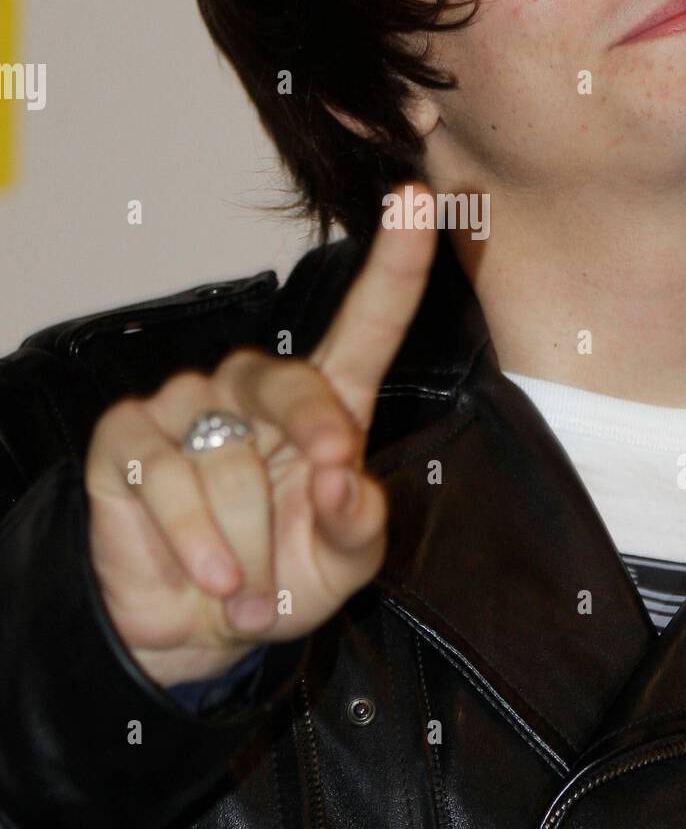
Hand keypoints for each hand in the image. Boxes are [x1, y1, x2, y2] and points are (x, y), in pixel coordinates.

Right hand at [83, 183, 437, 688]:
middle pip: (292, 384)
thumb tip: (343, 476)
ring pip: (227, 458)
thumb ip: (357, 522)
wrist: (192, 628)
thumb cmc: (280, 577)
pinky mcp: (128, 433)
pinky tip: (210, 575)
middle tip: (325, 487)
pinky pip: (166, 478)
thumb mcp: (340, 565)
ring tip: (248, 587)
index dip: (394, 265)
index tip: (415, 200)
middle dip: (313, 438)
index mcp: (326, 405)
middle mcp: (255, 388)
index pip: (365, 324)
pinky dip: (195, 541)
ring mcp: (187, 403)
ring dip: (247, 542)